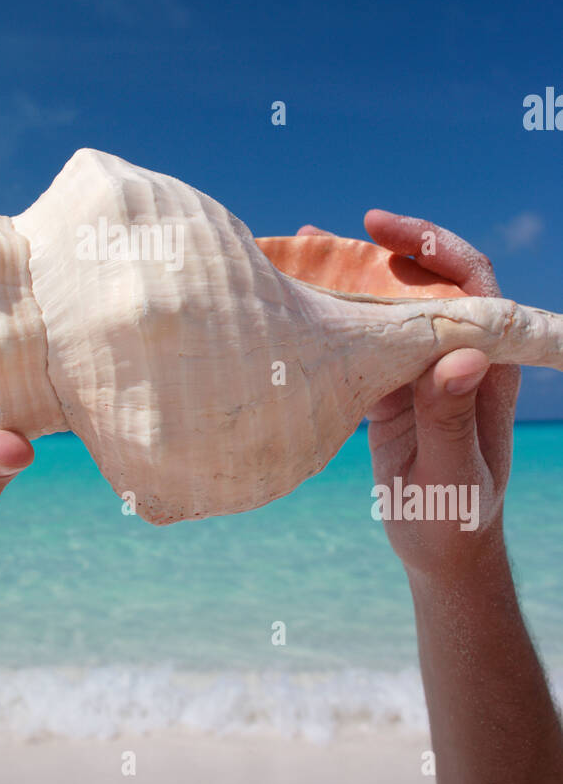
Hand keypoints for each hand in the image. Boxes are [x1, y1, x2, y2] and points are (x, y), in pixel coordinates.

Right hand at [297, 211, 519, 580]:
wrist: (440, 553)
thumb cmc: (456, 522)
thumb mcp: (453, 474)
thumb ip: (454, 419)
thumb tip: (465, 357)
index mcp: (485, 368)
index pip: (473, 286)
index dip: (434, 249)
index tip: (385, 230)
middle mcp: (456, 356)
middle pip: (427, 281)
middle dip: (386, 249)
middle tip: (332, 230)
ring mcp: (421, 369)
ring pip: (392, 305)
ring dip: (354, 275)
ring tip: (303, 246)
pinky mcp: (390, 387)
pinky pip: (365, 338)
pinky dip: (334, 314)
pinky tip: (297, 296)